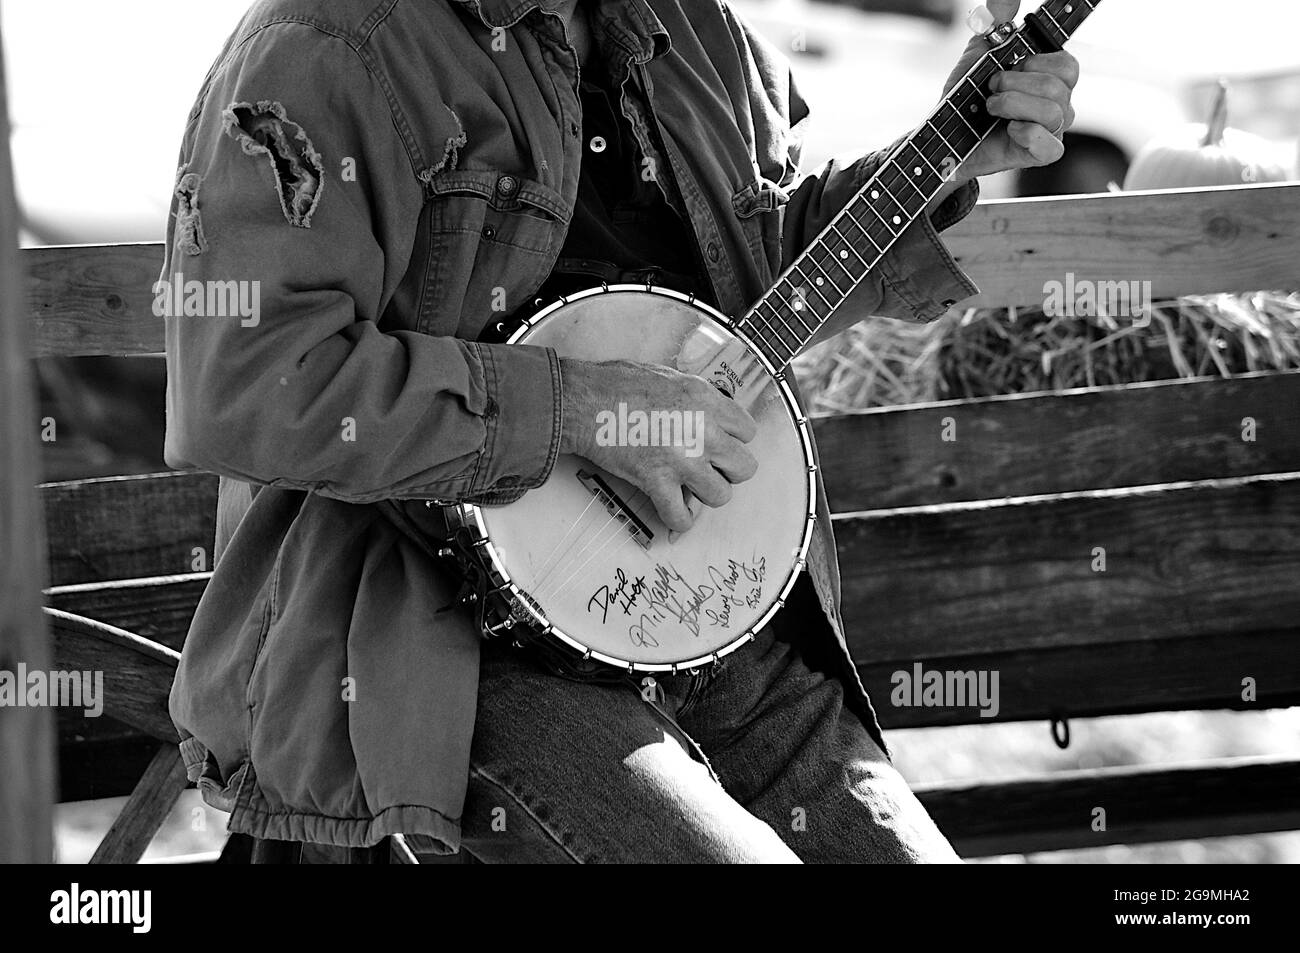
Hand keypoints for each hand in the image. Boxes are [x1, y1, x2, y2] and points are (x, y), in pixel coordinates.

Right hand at [559, 358, 757, 532]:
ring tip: (691, 486)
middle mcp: (702, 431)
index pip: (748, 431)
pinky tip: (674, 510)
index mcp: (707, 400)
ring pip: (721, 496)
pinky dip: (678, 519)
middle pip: (744, 467)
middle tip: (710, 466)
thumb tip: (710, 415)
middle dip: (728, 469)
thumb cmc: (616, 384)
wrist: (582, 401)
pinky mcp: (657, 482)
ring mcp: (682, 460)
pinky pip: (681, 517)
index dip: (734, 440)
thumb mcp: (670, 377)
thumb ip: (697, 399)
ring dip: (706, 494)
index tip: (722, 443)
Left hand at [942, 0, 1078, 182]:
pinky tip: (1008, 129)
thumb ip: (997, 24)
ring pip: (1053, 111)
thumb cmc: (968, 98)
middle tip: (992, 88)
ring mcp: (1052, 129)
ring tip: (991, 107)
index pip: (1067, 63)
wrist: (945, 136)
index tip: (1012, 64)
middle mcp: (1058, 102)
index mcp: (1049, 76)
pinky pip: (1050, 144)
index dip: (1037, 62)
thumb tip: (1005, 1)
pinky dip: (1027, 132)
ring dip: (1013, 104)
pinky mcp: (1041, 154)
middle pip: (1058, 85)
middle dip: (1017, 83)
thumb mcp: (979, 54)